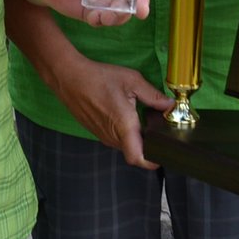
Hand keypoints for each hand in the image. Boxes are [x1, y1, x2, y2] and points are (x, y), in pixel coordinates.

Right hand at [53, 56, 173, 168]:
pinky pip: (114, 138)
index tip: (163, 152)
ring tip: (142, 119)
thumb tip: (170, 106)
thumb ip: (153, 96)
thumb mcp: (132, 81)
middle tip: (158, 129)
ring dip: (134, 138)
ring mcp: (102, 135)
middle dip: (148, 145)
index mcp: (124, 126)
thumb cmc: (99, 77)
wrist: (69, 77)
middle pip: (134, 152)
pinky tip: (125, 114)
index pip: (138, 158)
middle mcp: (112, 136)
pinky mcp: (96, 131)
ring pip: (124, 145)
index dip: (152, 161)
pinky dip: (123, 132)